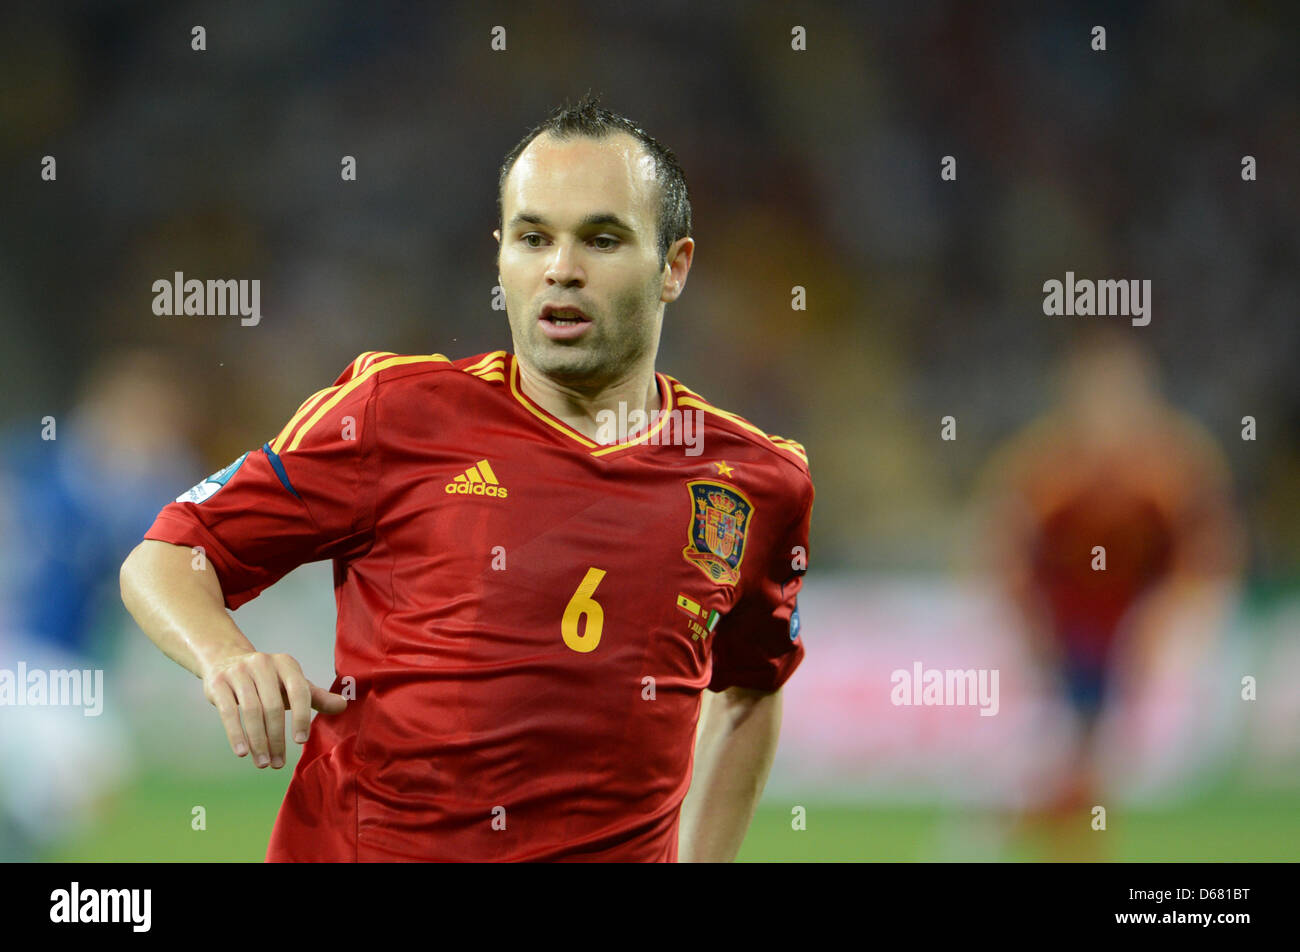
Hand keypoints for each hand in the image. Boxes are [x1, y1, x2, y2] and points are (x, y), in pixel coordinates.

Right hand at [201, 651, 347, 768]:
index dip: (301, 717)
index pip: (298, 691)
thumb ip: (316, 697)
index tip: (301, 741)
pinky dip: (236, 734)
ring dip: (258, 741)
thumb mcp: (292, 684)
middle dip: (276, 738)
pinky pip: (228, 712)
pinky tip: (242, 752)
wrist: (227, 660)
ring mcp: (239, 672)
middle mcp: (263, 663)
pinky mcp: (219, 683)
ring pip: (251, 711)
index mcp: (286, 664)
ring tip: (263, 763)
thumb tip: (343, 706)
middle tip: (278, 764)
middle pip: (273, 706)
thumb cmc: (268, 680)